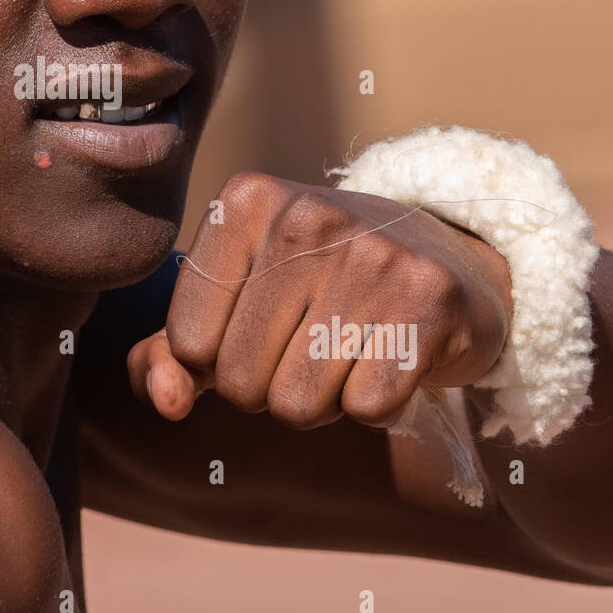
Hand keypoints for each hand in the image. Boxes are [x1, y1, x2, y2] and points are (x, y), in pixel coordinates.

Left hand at [129, 173, 512, 427]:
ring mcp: (373, 255)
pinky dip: (375, 404)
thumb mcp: (232, 300)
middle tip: (309, 342)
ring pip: (297, 404)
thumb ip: (171, 354)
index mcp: (245, 202)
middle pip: (239, 382)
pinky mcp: (431, 300)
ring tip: (347, 350)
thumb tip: (167, 403)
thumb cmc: (315, 285)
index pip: (188, 343)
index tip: (258, 324)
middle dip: (267, 387)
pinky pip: (367, 410)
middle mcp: (305, 218)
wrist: (445, 257)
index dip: (218, 360)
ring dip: (320, 401)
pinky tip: (390, 357)